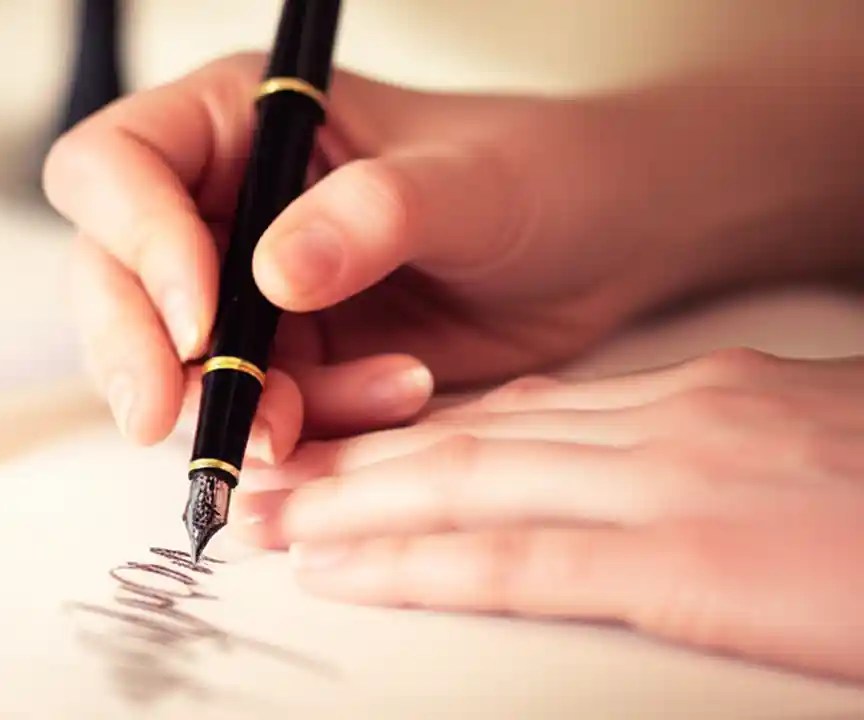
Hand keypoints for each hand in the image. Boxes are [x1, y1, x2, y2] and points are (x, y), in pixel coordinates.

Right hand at [44, 54, 669, 455]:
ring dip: (236, 409)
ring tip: (337, 412)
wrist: (604, 248)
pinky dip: (308, 433)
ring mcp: (249, 295)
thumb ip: (374, 215)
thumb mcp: (471, 182)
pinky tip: (394, 394)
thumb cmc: (540, 175)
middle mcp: (224, 206)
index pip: (117, 167)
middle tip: (179, 420)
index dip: (134, 242)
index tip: (200, 322)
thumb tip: (272, 276)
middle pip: (111, 280)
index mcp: (240, 122)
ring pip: (174, 367)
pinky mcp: (289, 364)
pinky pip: (256, 415)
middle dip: (141, 357)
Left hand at [235, 348, 863, 683]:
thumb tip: (639, 501)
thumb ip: (710, 465)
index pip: (517, 417)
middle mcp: (668, 422)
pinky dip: (417, 563)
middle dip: (355, 466)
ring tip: (271, 521)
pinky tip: (348, 573)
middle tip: (268, 482)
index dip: (412, 440)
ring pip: (467, 484)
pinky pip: (518, 558)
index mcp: (697, 401)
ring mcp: (673, 483)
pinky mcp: (691, 559)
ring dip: (354, 505)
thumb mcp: (804, 454)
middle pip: (469, 440)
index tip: (341, 458)